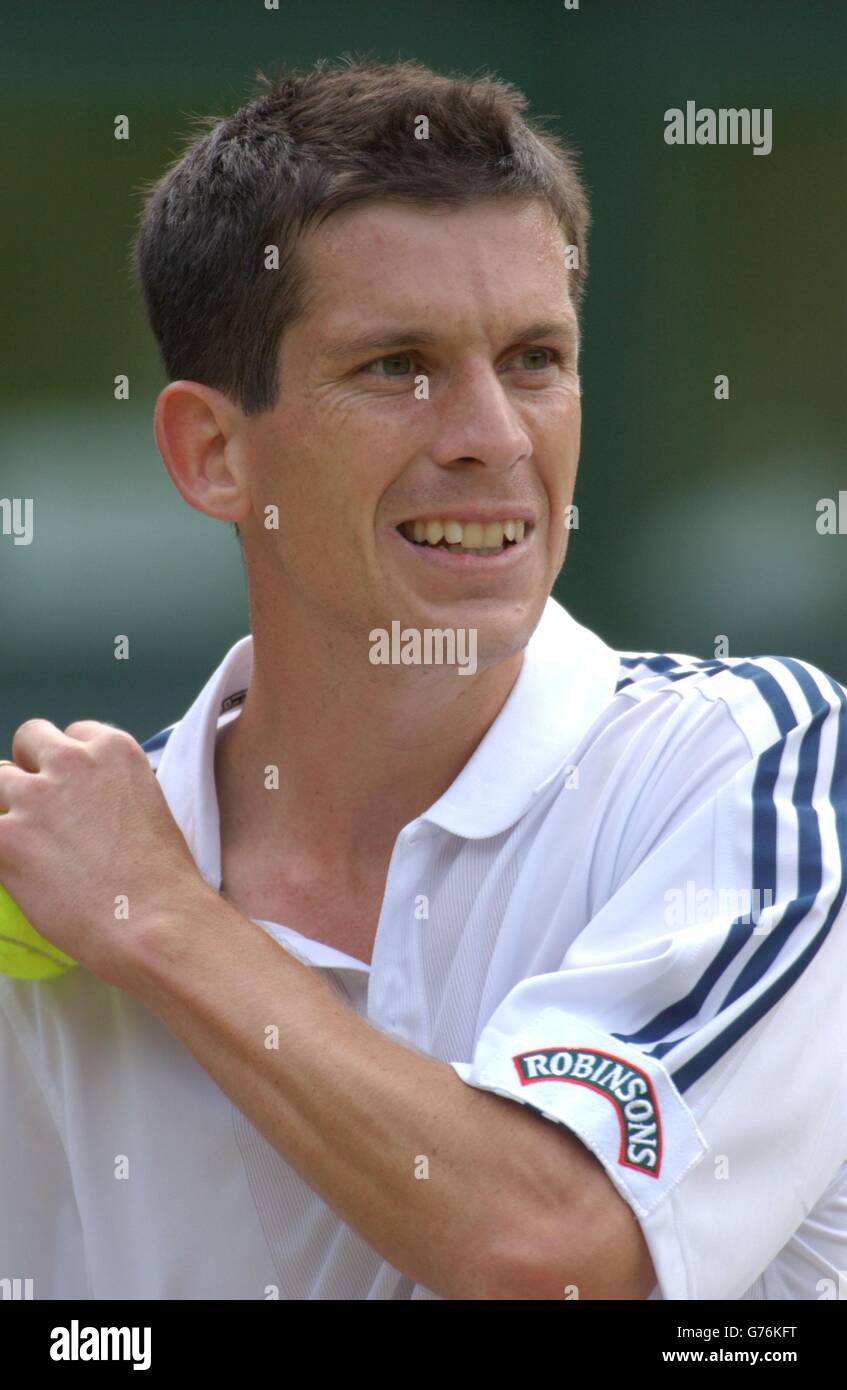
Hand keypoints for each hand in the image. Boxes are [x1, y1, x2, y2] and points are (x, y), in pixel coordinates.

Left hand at [0, 719, 211, 987]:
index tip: (76, 792)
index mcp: (114, 749)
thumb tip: (87, 810)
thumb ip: (113, 791)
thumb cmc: (164, 878)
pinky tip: (13, 865)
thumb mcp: (150, 807)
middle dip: (33, 768)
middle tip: (43, 808)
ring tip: (27, 838)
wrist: (152, 920)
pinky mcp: (5, 840)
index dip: (71, 764)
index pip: (75, 734)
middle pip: (29, 740)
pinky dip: (0, 846)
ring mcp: (33, 798)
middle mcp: (71, 762)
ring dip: (9, 804)